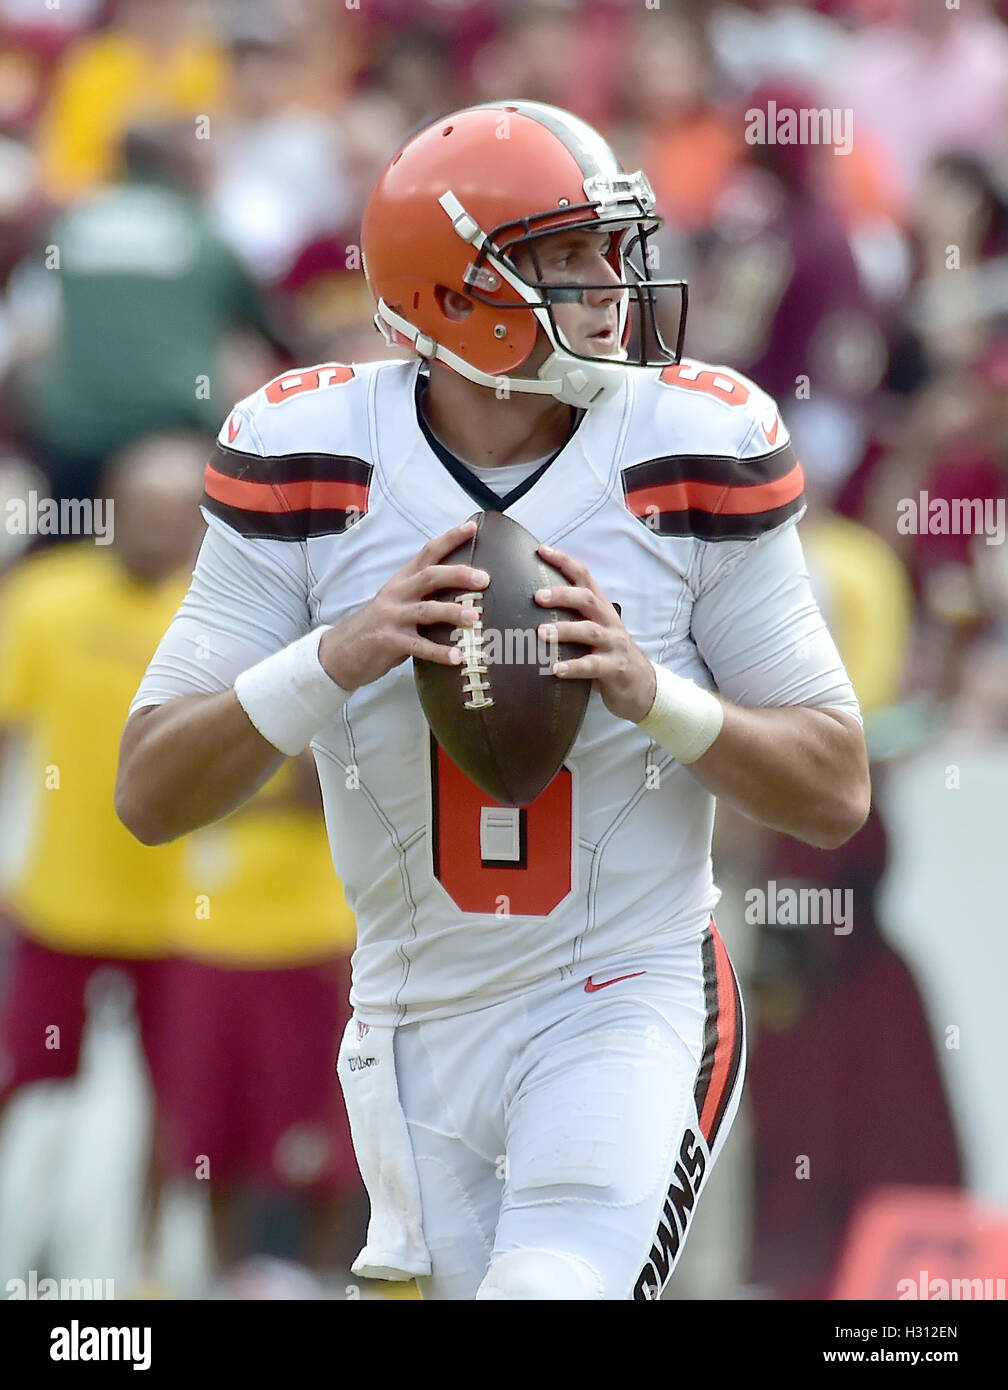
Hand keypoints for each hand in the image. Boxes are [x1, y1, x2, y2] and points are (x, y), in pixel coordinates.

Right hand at [319, 521, 487, 691]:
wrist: (341, 651)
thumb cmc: (378, 626)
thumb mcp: (397, 602)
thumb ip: (422, 595)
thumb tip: (463, 595)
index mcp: (402, 581)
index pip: (427, 553)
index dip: (449, 539)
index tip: (472, 527)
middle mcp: (397, 594)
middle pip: (430, 577)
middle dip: (458, 575)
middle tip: (484, 579)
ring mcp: (392, 617)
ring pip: (426, 610)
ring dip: (452, 612)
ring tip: (475, 618)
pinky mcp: (389, 641)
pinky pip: (418, 646)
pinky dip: (439, 652)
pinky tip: (458, 656)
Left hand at [535, 543, 655, 722]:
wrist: (642, 686)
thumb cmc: (608, 654)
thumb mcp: (594, 630)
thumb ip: (572, 616)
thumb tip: (532, 604)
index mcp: (601, 609)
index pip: (584, 577)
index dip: (564, 561)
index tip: (542, 550)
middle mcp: (608, 621)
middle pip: (587, 600)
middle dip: (563, 595)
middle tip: (537, 596)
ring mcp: (613, 644)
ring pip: (590, 631)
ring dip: (565, 630)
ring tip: (541, 632)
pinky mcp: (615, 668)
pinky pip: (594, 666)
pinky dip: (574, 667)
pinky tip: (556, 670)